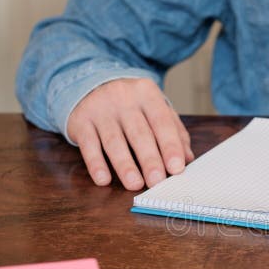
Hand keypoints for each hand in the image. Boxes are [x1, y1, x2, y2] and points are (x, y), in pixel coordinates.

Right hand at [67, 78, 194, 189]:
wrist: (92, 84)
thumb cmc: (132, 104)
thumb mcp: (155, 109)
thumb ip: (174, 131)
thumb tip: (187, 158)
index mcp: (147, 93)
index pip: (162, 122)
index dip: (170, 146)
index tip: (177, 167)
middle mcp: (123, 98)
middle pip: (139, 133)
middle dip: (149, 159)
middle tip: (157, 181)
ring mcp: (100, 109)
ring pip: (114, 141)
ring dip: (125, 165)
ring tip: (135, 184)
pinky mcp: (80, 121)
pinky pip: (89, 145)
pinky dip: (96, 164)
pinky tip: (103, 179)